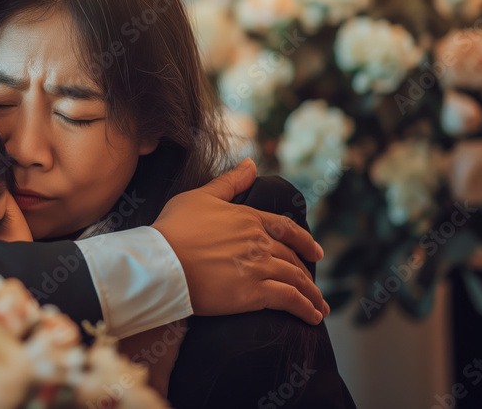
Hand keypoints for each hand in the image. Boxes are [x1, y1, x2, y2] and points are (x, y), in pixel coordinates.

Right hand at [150, 158, 328, 324]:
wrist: (162, 261)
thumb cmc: (174, 227)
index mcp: (248, 218)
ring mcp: (259, 267)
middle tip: (314, 288)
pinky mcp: (254, 293)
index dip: (305, 242)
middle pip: (292, 258)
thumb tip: (252, 163)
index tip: (317, 253)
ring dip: (311, 296)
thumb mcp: (200, 196)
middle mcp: (259, 241)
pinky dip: (305, 308)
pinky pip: (289, 299)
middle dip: (307, 274)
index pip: (287, 229)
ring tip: (319, 309)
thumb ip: (230, 182)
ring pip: (295, 279)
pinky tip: (312, 317)